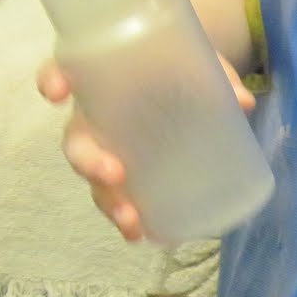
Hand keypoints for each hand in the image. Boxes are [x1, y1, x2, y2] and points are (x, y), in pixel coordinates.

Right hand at [37, 53, 254, 241]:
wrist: (187, 80)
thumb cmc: (180, 64)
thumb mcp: (200, 61)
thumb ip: (219, 76)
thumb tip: (243, 101)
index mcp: (101, 79)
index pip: (64, 73)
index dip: (53, 80)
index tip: (56, 92)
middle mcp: (96, 119)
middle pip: (77, 143)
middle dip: (89, 162)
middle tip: (114, 173)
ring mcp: (110, 151)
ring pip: (97, 181)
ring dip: (109, 203)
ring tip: (131, 223)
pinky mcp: (130, 177)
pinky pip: (123, 200)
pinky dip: (132, 220)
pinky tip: (148, 235)